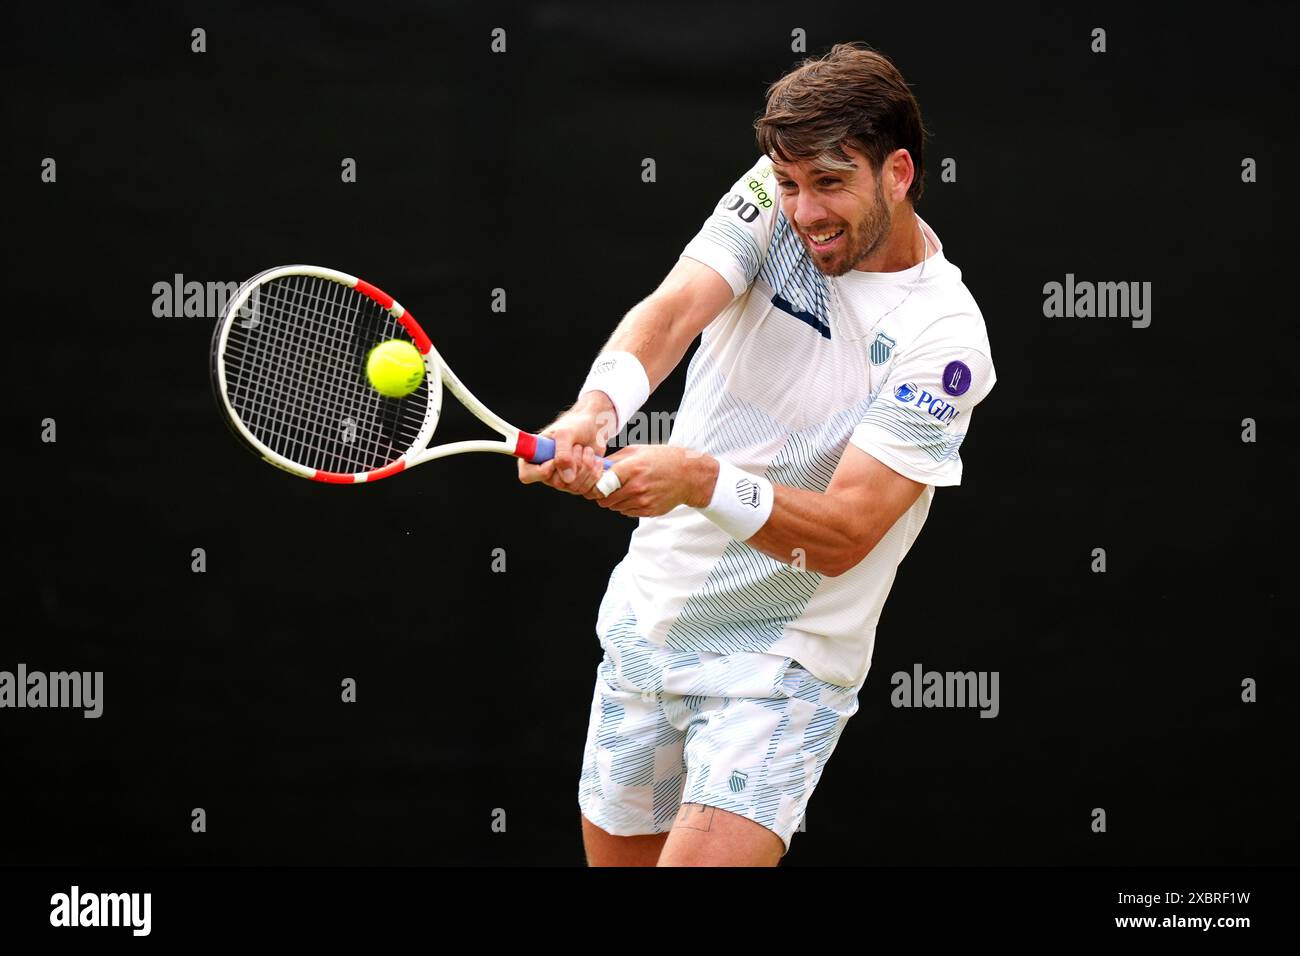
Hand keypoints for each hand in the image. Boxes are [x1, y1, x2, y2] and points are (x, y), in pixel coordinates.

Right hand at [517, 392, 619, 495]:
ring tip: (587, 450)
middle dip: (574, 463)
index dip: (543, 470)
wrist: (593, 427)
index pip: (527, 475)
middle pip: (558, 483)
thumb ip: (563, 453)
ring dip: (587, 466)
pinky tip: (596, 461)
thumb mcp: (565, 433)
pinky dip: (595, 473)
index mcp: (534, 457)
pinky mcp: (578, 483)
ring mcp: (562, 480)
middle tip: (577, 446)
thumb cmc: (575, 426)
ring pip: (574, 487)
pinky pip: (587, 489)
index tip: (556, 458)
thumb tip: (568, 478)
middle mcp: (546, 472)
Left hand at [590, 445, 717, 517]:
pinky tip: (636, 494)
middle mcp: (636, 487)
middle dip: (601, 494)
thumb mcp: (637, 450)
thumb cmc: (663, 459)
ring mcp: (642, 501)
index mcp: (632, 468)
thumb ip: (614, 459)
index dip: (594, 485)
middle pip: (604, 499)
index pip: (600, 484)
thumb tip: (595, 465)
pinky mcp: (648, 511)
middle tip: (607, 486)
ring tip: (625, 488)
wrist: (688, 475)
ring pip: (614, 507)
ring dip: (614, 500)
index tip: (595, 482)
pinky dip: (626, 505)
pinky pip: (626, 512)